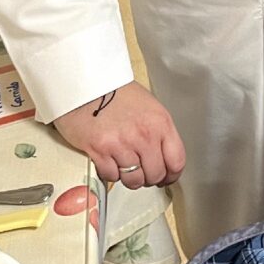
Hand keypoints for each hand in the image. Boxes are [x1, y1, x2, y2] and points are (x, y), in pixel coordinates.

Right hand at [53, 83, 185, 189]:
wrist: (86, 83)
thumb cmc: (116, 92)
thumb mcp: (148, 106)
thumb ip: (158, 131)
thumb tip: (164, 156)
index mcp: (160, 122)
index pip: (176, 160)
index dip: (172, 174)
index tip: (166, 177)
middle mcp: (144, 135)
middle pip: (155, 175)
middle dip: (149, 178)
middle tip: (142, 172)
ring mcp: (122, 144)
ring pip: (134, 180)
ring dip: (130, 178)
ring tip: (124, 166)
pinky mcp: (100, 150)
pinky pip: (111, 177)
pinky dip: (110, 173)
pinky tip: (108, 160)